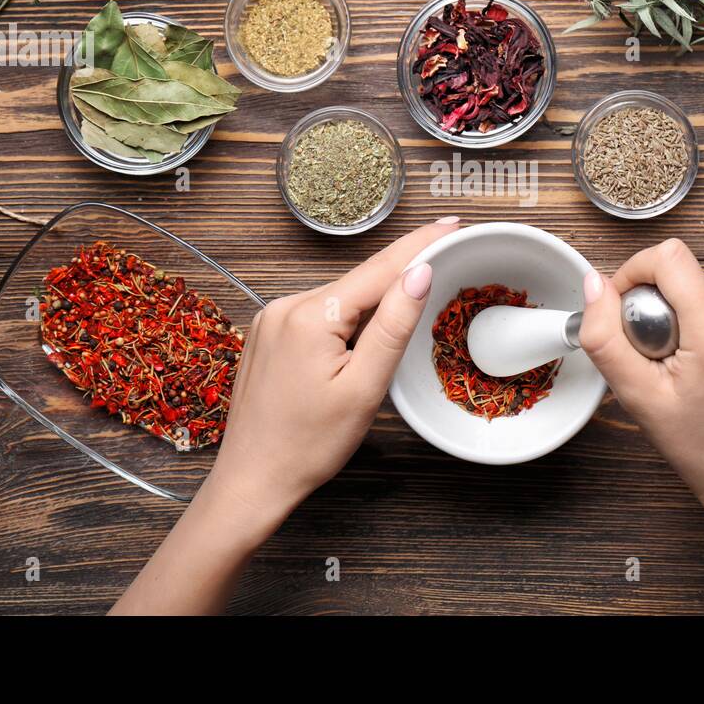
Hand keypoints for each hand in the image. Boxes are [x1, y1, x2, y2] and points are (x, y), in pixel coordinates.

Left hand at [204, 218, 457, 536]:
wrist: (252, 481)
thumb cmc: (307, 446)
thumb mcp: (364, 388)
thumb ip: (393, 326)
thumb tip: (419, 273)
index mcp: (310, 316)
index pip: (379, 268)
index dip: (420, 244)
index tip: (452, 223)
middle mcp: (285, 307)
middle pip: (359, 282)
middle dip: (400, 274)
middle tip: (444, 254)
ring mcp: (272, 319)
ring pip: (340, 298)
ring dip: (373, 300)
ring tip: (409, 302)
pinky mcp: (268, 335)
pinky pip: (319, 314)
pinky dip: (347, 317)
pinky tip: (362, 334)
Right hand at [579, 238, 703, 522]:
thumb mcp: (638, 397)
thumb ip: (605, 336)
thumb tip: (594, 284)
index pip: (669, 256)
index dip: (636, 273)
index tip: (629, 313)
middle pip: (685, 276)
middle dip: (660, 309)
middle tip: (661, 360)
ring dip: (686, 319)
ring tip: (688, 370)